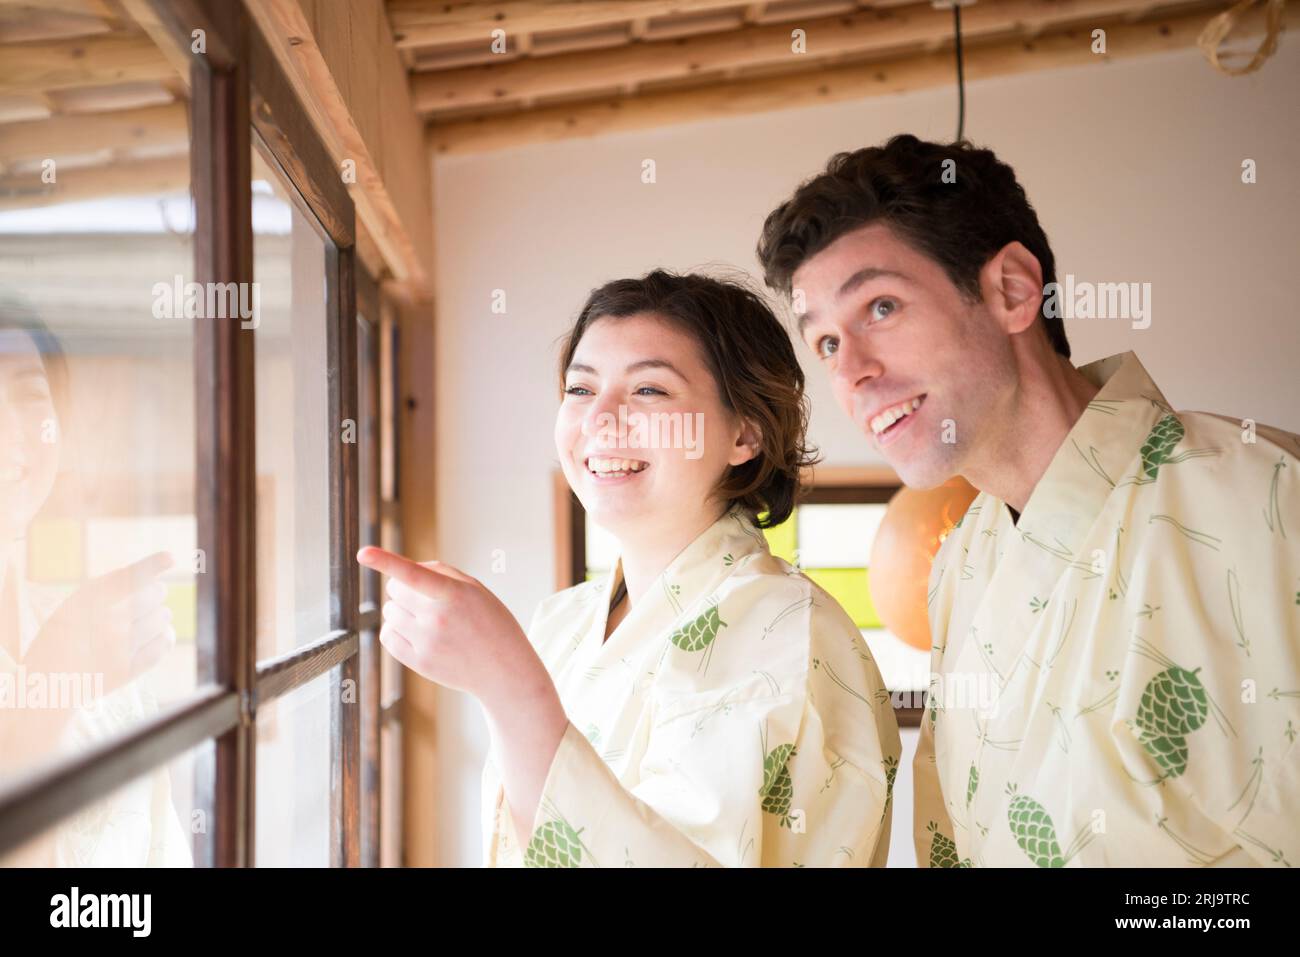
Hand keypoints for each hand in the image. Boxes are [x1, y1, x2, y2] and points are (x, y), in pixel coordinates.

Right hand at [26, 551, 175, 697]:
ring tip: (140, 623)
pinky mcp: (128, 670)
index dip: (150, 566)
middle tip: (142, 601)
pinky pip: (165, 642)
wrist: (47, 684)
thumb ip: (108, 589)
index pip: (125, 579)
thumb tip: (153, 575)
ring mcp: (118, 648)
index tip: (170, 558)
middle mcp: (104, 624)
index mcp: (86, 603)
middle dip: (154, 593)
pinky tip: (153, 636)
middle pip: (155, 594)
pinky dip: (164, 636)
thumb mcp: (73, 607)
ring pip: (164, 616)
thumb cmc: (64, 637)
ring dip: (158, 616)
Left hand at [356, 546, 550, 708]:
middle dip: (404, 589)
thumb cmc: (492, 623)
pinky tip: (415, 633)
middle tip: (425, 599)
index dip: (386, 561)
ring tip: (426, 619)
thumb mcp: (477, 590)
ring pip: (390, 612)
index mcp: (454, 595)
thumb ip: (443, 572)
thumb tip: (406, 568)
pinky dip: (395, 630)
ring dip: (400, 609)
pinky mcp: (419, 662)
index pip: (413, 574)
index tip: (363, 552)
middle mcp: (437, 618)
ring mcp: (426, 642)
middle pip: (395, 590)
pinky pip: (388, 636)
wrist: (504, 671)